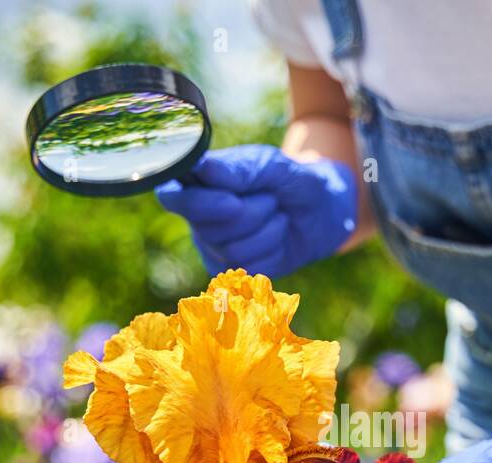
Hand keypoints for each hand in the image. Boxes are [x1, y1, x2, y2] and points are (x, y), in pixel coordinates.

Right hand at [154, 144, 356, 277]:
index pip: (171, 196)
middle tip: (271, 197)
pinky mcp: (232, 268)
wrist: (320, 212)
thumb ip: (239, 167)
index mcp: (197, 183)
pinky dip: (272, 248)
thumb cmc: (289, 180)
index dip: (197, 203)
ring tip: (277, 213)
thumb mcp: (271, 165)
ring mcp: (213, 246)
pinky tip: (277, 235)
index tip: (232, 202)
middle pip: (208, 227)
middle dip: (250, 213)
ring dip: (266, 228)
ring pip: (232, 248)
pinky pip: (248, 265)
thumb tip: (201, 166)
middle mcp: (198, 216)